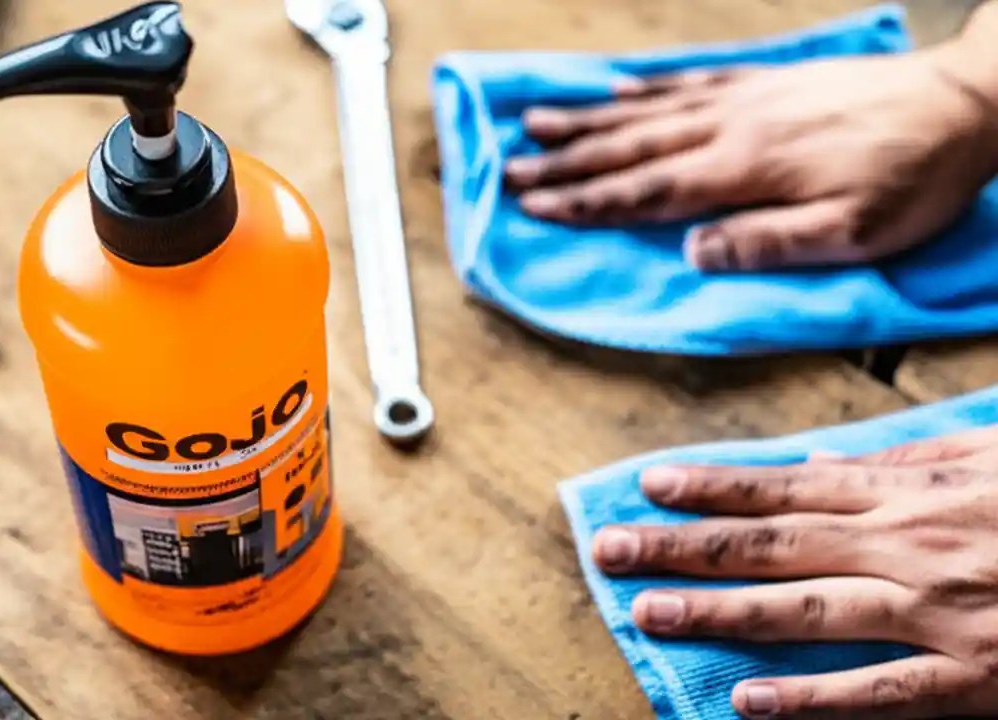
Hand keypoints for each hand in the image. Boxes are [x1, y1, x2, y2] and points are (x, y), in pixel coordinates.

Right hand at [505, 49, 997, 270]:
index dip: (586, 201)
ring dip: (589, 122)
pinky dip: (646, 89)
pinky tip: (617, 91)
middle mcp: (732, 127)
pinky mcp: (765, 82)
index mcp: (745, 170)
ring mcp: (745, 97)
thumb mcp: (853, 233)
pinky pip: (690, 81)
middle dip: (566, 162)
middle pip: (632, 148)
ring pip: (649, 111)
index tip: (533, 205)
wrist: (965, 103)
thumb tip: (692, 252)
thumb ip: (767, 243)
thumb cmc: (912, 178)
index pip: (647, 191)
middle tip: (510, 170)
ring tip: (535, 124)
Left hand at [592, 426, 997, 718]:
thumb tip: (817, 466)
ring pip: (805, 613)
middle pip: (772, 546)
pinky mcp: (977, 679)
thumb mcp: (991, 455)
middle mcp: (908, 547)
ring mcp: (939, 614)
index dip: (712, 487)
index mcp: (912, 493)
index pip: (785, 488)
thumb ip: (904, 460)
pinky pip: (881, 693)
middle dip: (683, 546)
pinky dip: (812, 700)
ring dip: (718, 613)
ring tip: (645, 612)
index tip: (648, 484)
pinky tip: (746, 701)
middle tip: (606, 547)